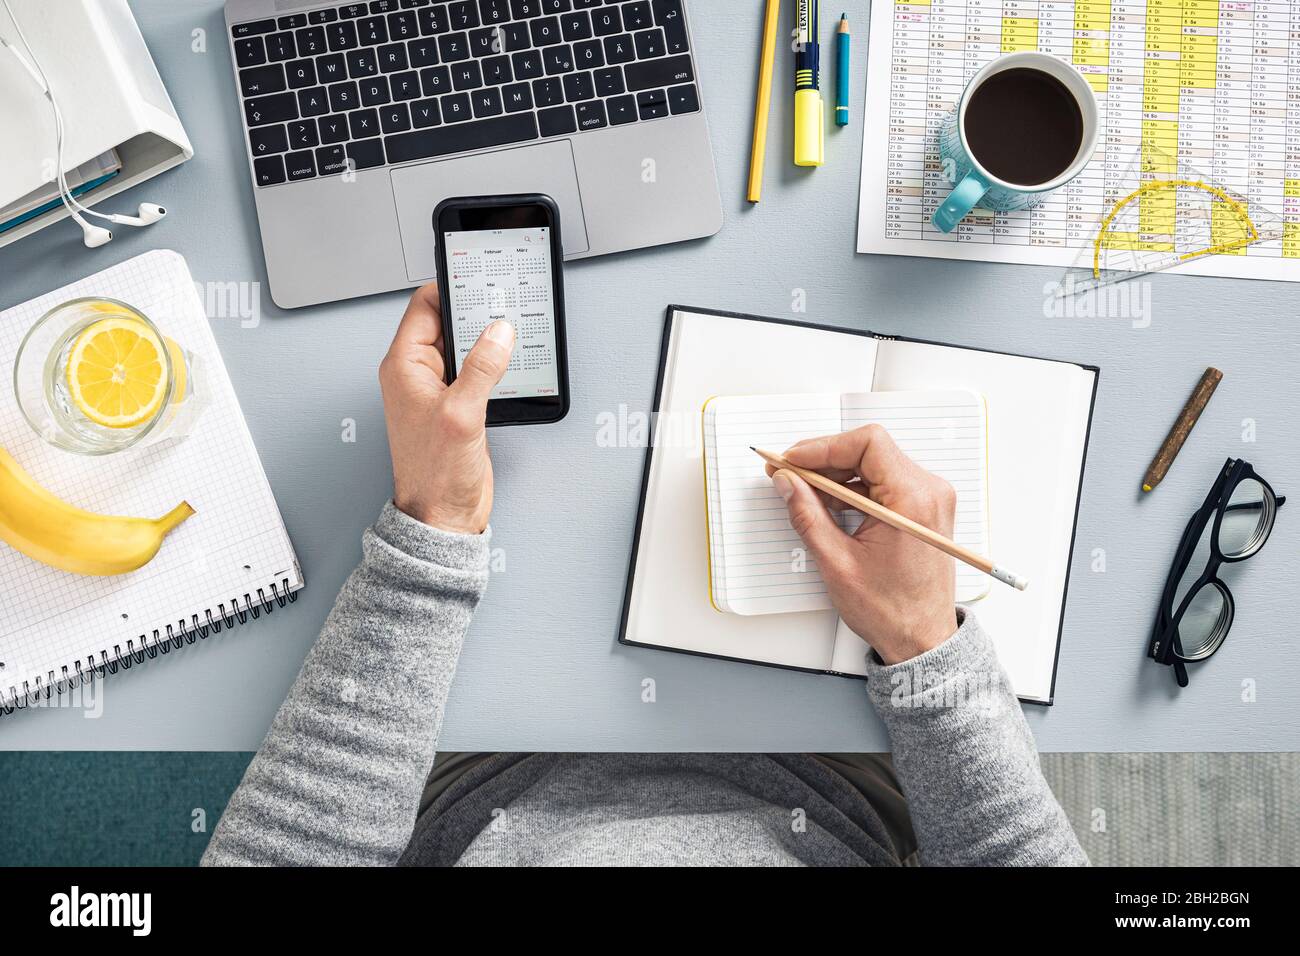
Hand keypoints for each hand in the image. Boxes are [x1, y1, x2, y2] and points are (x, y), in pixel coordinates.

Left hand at [379, 283, 514, 533]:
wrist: (443, 517)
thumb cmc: (435, 475)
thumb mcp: (460, 414)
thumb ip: (481, 368)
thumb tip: (498, 332)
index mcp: (404, 367)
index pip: (424, 307)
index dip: (451, 287)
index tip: (478, 278)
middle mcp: (418, 375)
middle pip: (448, 323)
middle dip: (475, 312)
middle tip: (503, 303)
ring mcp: (440, 391)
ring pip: (466, 347)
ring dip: (488, 340)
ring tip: (512, 330)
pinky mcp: (459, 407)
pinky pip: (477, 372)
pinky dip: (495, 365)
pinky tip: (512, 364)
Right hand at [767, 425, 958, 663]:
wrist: (923, 639)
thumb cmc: (893, 611)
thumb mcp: (837, 562)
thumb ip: (808, 514)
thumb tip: (787, 483)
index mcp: (913, 500)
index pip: (867, 444)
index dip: (822, 446)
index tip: (793, 460)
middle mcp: (928, 492)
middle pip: (869, 450)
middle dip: (824, 459)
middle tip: (788, 473)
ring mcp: (928, 499)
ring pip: (874, 464)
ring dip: (836, 474)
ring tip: (803, 492)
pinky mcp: (922, 509)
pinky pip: (883, 482)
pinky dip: (853, 487)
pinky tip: (827, 502)